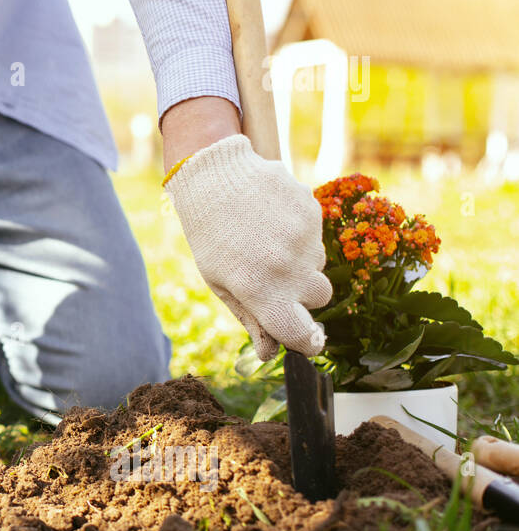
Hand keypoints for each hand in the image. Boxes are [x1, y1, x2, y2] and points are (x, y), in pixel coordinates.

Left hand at [164, 134, 331, 360]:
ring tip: (267, 242)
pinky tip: (273, 221)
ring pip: (320, 265)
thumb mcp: (220, 281)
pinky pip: (318, 236)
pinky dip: (301, 235)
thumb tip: (272, 353)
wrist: (213, 176)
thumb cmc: (210, 236)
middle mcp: (286, 267)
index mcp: (258, 289)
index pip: (300, 333)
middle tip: (273, 274)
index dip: (306, 342)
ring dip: (301, 262)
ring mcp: (302, 238)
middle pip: (320, 298)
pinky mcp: (312, 212)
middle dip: (303, 293)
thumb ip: (251, 318)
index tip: (307, 341)